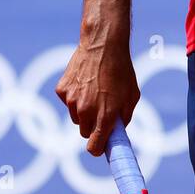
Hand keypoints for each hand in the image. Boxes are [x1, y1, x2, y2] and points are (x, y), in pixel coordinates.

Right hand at [55, 33, 139, 155]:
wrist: (103, 45)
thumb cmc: (122, 71)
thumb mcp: (132, 96)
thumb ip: (124, 118)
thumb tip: (116, 133)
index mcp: (105, 116)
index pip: (94, 147)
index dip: (98, 149)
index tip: (100, 147)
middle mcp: (86, 111)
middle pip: (84, 132)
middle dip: (93, 126)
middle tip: (102, 111)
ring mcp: (71, 101)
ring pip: (75, 117)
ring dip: (83, 110)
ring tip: (95, 90)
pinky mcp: (62, 91)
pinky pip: (68, 101)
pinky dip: (75, 96)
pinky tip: (85, 81)